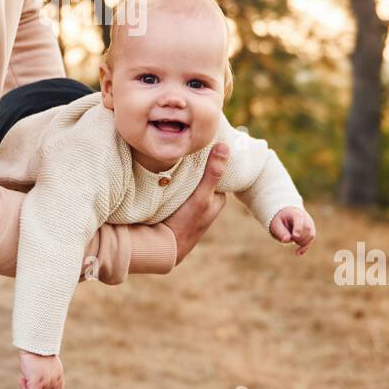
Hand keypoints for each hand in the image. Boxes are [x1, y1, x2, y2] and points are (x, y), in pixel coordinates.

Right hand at [18, 349, 63, 388]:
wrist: (33, 343)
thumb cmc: (37, 350)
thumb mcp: (46, 362)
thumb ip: (46, 373)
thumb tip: (38, 378)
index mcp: (58, 375)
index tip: (38, 387)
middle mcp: (55, 380)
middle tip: (27, 383)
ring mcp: (46, 382)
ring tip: (23, 381)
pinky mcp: (36, 382)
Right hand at [161, 142, 229, 265]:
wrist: (163, 248)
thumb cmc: (186, 223)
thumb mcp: (201, 196)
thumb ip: (212, 173)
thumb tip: (224, 147)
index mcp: (218, 198)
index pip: (216, 170)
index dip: (209, 156)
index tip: (201, 140)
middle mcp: (207, 201)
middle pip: (202, 174)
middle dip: (195, 163)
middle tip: (184, 145)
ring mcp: (193, 204)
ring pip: (190, 181)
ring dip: (183, 170)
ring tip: (174, 154)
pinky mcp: (179, 207)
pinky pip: (179, 187)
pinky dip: (175, 179)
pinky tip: (165, 171)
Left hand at [270, 206, 315, 254]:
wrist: (287, 216)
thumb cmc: (280, 220)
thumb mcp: (276, 224)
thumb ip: (281, 231)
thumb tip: (287, 240)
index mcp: (295, 213)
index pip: (299, 219)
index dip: (298, 228)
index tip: (295, 236)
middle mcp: (305, 217)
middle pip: (307, 229)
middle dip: (298, 237)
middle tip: (290, 238)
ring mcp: (310, 224)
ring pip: (310, 236)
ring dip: (301, 242)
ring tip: (292, 239)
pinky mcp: (311, 231)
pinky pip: (310, 241)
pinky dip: (304, 248)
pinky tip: (297, 253)